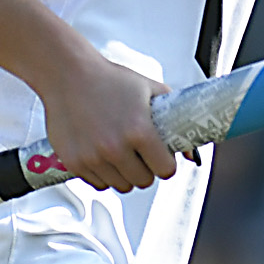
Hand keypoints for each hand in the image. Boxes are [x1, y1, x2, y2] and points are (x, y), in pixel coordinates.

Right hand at [37, 44, 175, 192]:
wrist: (70, 76)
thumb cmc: (112, 81)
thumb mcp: (153, 91)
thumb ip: (177, 119)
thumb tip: (193, 153)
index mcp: (139, 130)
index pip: (165, 170)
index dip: (167, 164)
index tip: (164, 158)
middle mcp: (115, 148)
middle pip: (144, 182)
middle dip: (148, 170)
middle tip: (143, 156)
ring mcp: (92, 158)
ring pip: (121, 186)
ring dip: (126, 174)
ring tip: (124, 154)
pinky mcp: (73, 163)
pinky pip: (98, 184)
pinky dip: (105, 175)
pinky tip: (105, 156)